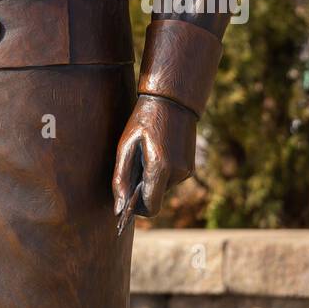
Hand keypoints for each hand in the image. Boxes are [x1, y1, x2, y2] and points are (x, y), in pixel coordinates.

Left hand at [112, 93, 196, 219]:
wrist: (172, 99)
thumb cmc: (144, 120)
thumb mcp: (125, 146)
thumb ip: (120, 178)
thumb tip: (118, 207)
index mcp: (160, 168)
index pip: (150, 208)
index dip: (136, 208)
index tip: (125, 198)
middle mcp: (177, 173)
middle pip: (156, 198)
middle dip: (142, 190)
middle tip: (132, 166)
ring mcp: (186, 170)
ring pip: (163, 188)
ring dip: (152, 179)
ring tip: (144, 154)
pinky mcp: (190, 166)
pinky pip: (171, 179)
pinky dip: (162, 172)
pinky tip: (155, 152)